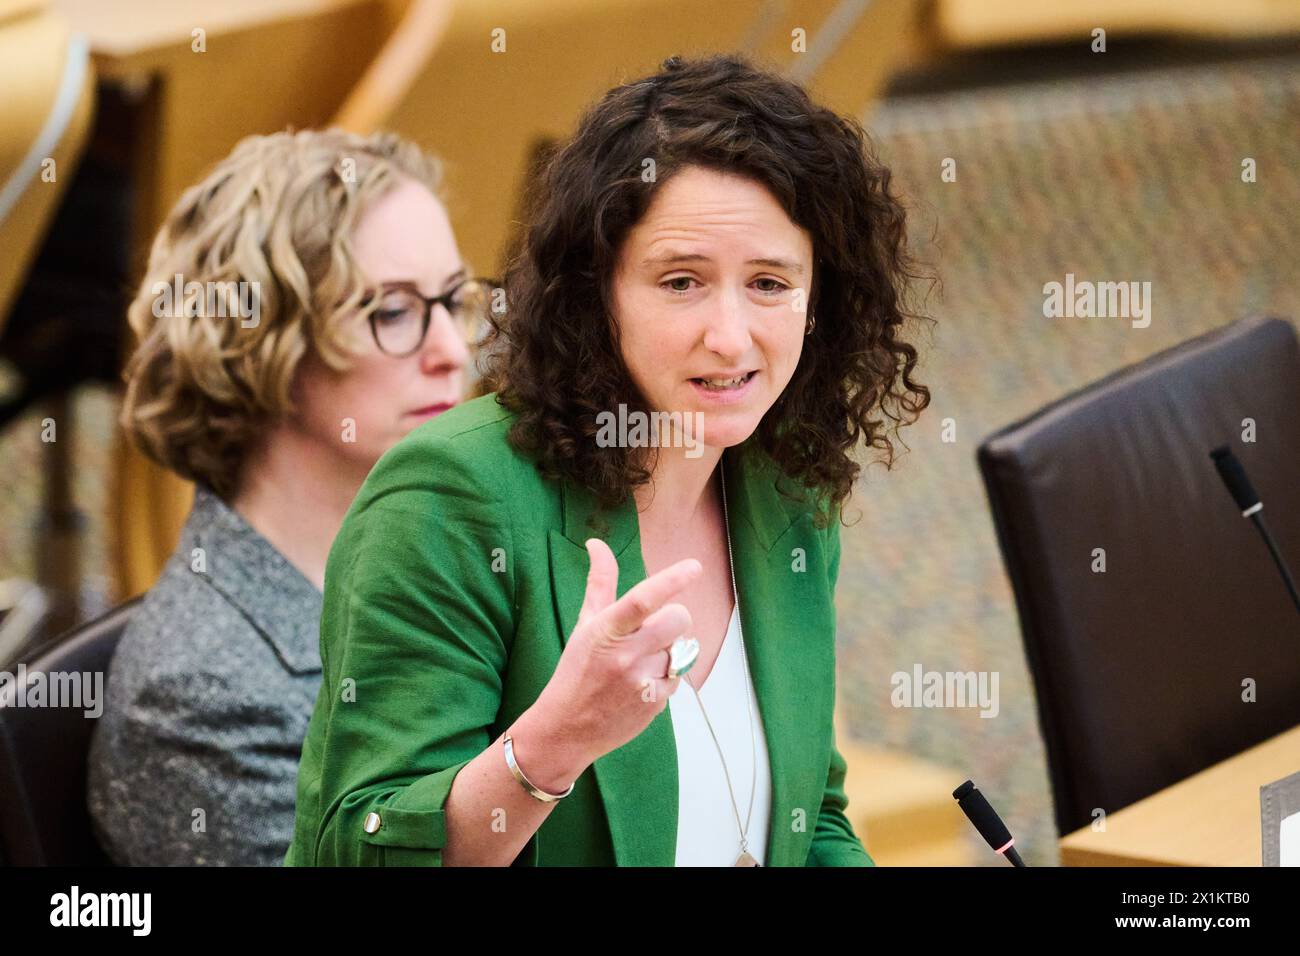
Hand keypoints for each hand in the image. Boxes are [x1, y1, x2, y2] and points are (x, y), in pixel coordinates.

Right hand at [530, 538, 699, 772]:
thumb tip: (597, 544)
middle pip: (678, 619)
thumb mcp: (585, 625)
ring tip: (640, 663)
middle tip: (654, 629)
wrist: (567, 728)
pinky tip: (641, 685)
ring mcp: (642, 681)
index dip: (672, 580)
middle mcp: (625, 654)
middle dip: (673, 619)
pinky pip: (678, 677)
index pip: (643, 599)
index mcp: (606, 630)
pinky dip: (665, 677)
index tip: (694, 566)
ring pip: (681, 649)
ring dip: (668, 651)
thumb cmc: (576, 670)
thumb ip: (600, 584)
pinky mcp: (655, 704)